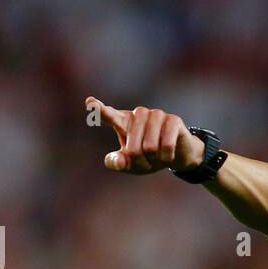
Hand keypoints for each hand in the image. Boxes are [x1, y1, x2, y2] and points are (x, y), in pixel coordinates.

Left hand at [85, 96, 204, 173]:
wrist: (177, 155)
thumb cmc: (149, 158)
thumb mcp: (131, 165)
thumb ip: (118, 163)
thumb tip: (120, 160)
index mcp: (123, 122)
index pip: (108, 115)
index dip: (99, 110)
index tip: (90, 103)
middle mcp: (138, 114)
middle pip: (132, 149)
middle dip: (141, 162)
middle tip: (147, 161)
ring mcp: (156, 115)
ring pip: (150, 147)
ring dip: (155, 159)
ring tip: (158, 156)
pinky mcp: (173, 120)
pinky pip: (166, 145)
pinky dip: (167, 157)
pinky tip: (168, 154)